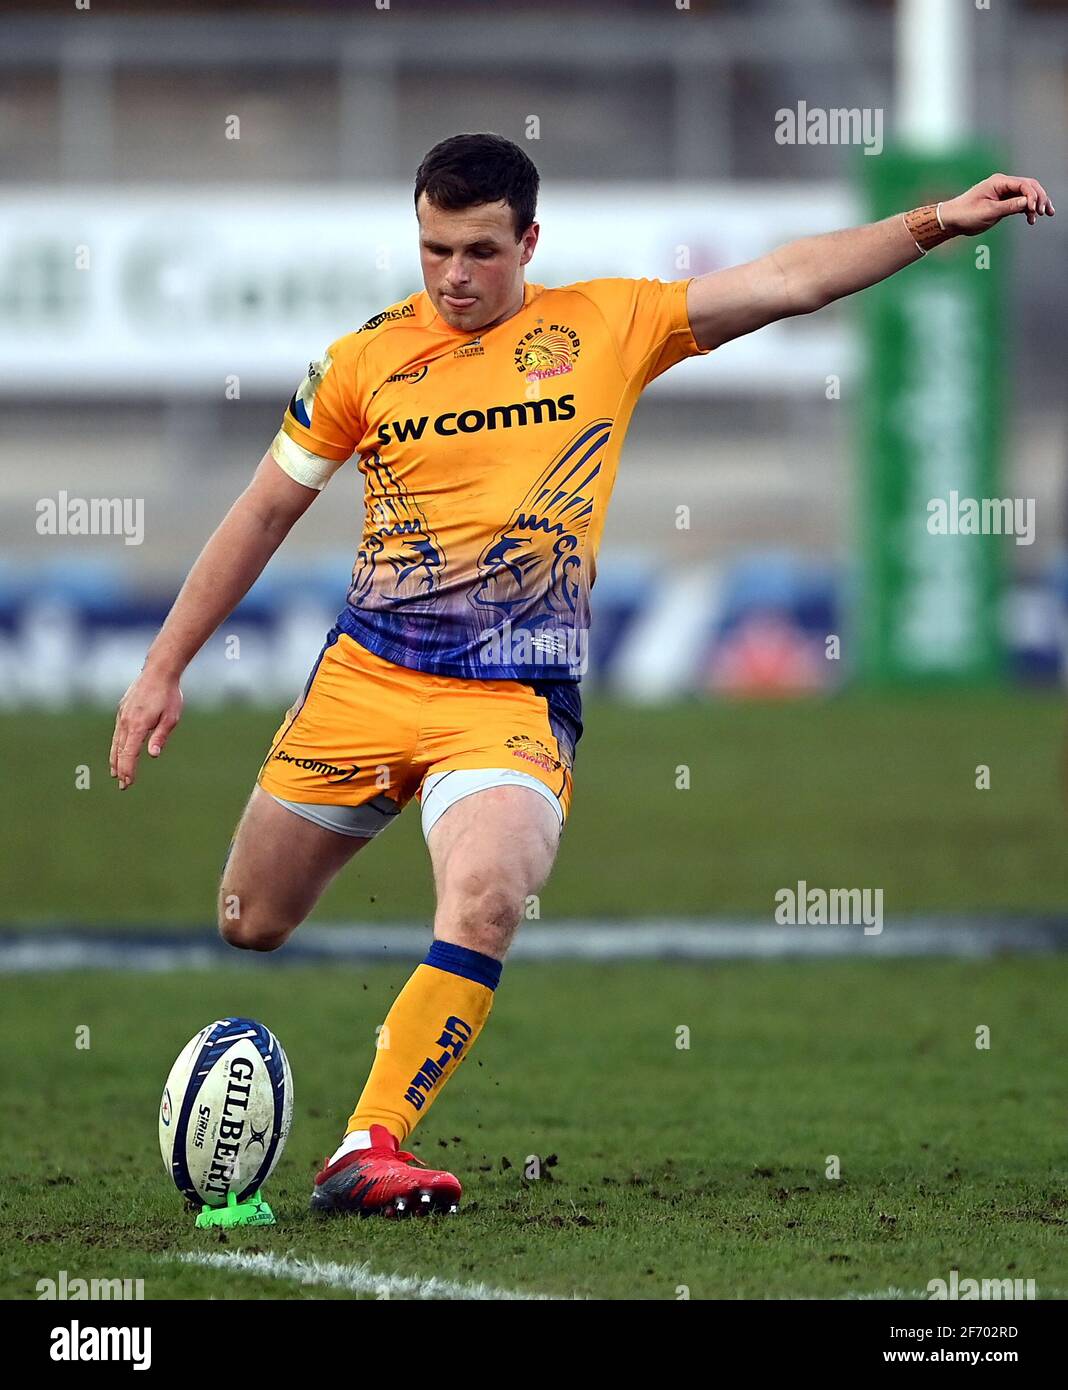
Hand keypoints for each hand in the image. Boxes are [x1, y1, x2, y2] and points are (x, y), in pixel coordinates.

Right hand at [109, 664, 183, 789]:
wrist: (158, 672)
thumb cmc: (168, 695)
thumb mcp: (171, 718)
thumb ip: (160, 737)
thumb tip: (152, 755)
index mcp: (138, 726)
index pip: (129, 754)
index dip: (128, 770)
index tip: (128, 783)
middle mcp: (126, 722)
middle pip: (119, 751)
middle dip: (120, 769)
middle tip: (123, 785)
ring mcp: (122, 716)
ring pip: (115, 743)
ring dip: (115, 759)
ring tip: (115, 773)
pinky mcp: (122, 710)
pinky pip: (117, 733)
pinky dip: (116, 746)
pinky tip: (118, 751)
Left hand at [942, 173, 1054, 234]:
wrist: (952, 220)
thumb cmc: (965, 214)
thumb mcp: (988, 212)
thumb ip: (1009, 207)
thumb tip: (1027, 202)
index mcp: (999, 182)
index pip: (1023, 184)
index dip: (1032, 196)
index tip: (1034, 210)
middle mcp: (1003, 184)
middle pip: (1029, 187)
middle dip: (1039, 198)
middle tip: (1045, 212)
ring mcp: (1004, 193)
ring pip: (1027, 194)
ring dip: (1036, 203)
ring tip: (1045, 214)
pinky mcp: (1003, 202)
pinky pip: (1020, 203)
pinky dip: (1028, 209)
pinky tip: (1032, 218)